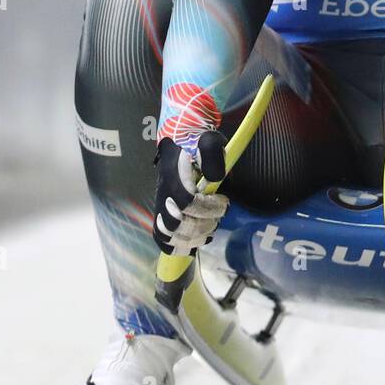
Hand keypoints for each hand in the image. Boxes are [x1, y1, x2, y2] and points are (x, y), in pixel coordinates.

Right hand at [152, 131, 229, 256]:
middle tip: (217, 218)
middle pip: (176, 225)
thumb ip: (213, 157)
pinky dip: (177, 246)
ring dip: (192, 239)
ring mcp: (161, 205)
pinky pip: (161, 237)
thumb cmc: (197, 140)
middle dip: (202, 226)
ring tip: (208, 231)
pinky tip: (196, 241)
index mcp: (174, 177)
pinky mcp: (162, 213)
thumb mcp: (210, 140)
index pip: (187, 202)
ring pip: (168, 235)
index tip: (223, 200)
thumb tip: (214, 180)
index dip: (207, 208)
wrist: (180, 139)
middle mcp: (164, 194)